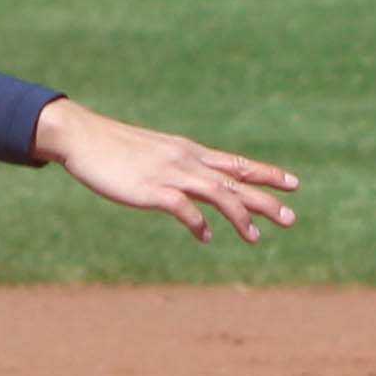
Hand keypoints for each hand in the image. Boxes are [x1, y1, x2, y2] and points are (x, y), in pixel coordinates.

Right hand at [34, 97, 297, 246]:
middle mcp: (187, 161)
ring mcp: (170, 174)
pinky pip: (184, 208)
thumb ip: (176, 170)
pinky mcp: (152, 189)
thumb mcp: (154, 155)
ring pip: (218, 194)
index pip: (236, 164)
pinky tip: (206, 237)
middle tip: (291, 219)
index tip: (293, 184)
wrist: (82, 138)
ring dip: (240, 216)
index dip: (266, 174)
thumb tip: (190, 196)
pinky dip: (198, 224)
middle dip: (265, 200)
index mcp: (190, 152)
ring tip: (255, 237)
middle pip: (235, 181)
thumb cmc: (115, 148)